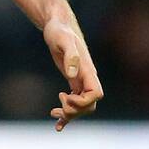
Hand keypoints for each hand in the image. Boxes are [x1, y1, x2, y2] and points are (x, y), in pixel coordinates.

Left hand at [43, 11, 103, 130]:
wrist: (57, 25)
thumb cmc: (59, 31)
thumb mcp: (62, 40)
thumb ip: (70, 56)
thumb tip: (72, 74)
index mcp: (88, 70)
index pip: (96, 94)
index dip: (82, 102)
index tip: (66, 96)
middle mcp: (87, 77)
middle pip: (89, 105)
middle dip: (74, 110)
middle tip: (58, 104)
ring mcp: (81, 80)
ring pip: (82, 106)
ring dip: (69, 114)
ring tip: (53, 114)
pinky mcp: (73, 81)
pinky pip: (74, 102)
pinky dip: (67, 115)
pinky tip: (57, 123)